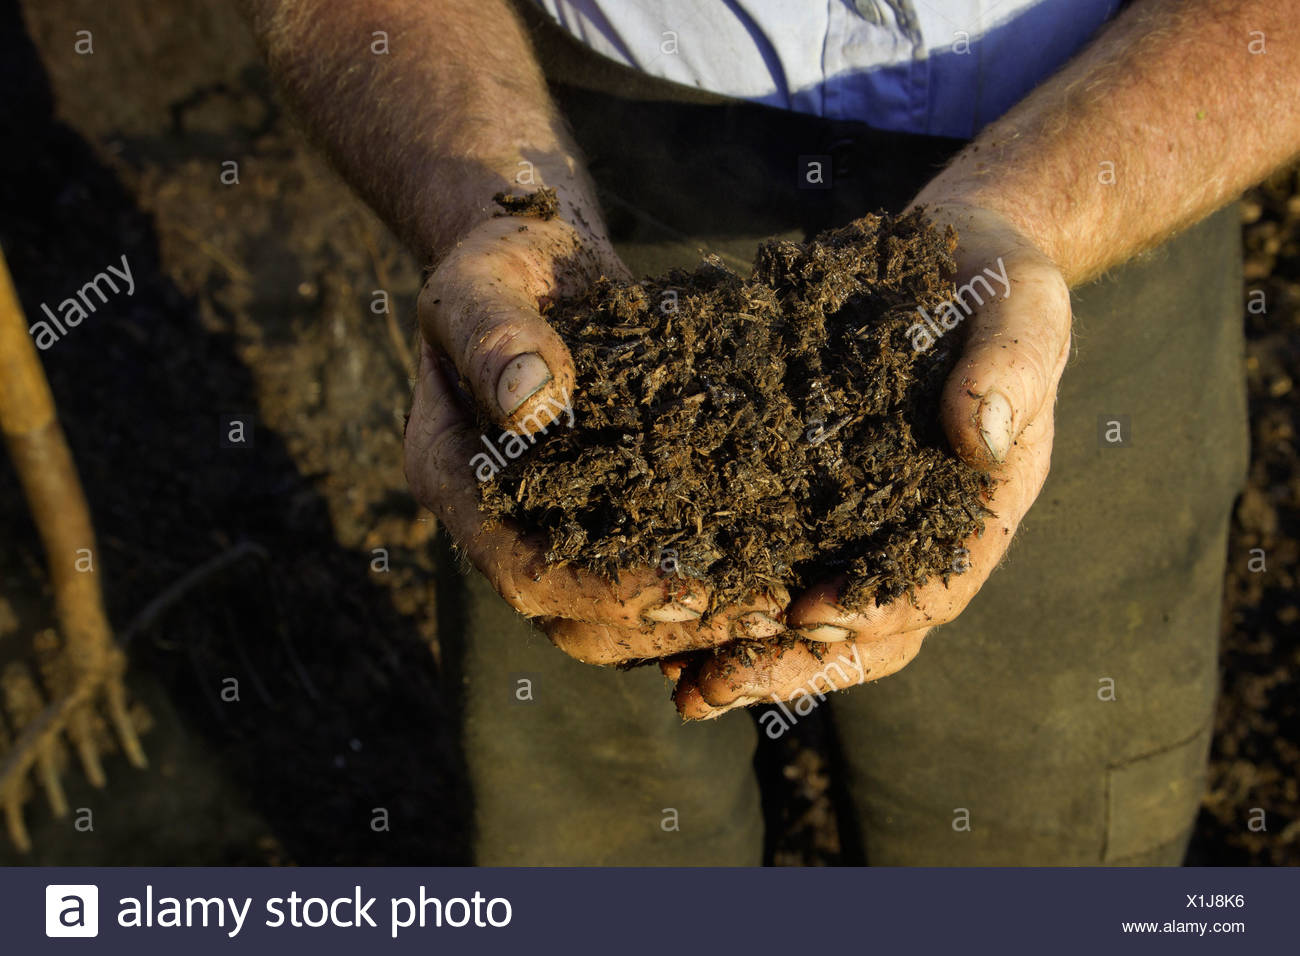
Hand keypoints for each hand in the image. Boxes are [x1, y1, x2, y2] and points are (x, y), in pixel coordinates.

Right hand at [403, 212, 788, 664]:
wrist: (541, 263)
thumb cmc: (502, 263)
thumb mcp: (483, 282)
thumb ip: (495, 335)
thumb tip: (534, 404)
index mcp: (453, 478)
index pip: (522, 572)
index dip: (604, 593)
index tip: (690, 587)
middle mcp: (501, 523)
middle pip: (575, 622)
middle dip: (666, 625)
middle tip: (762, 612)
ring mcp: (554, 526)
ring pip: (618, 618)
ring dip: (697, 621)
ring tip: (781, 605)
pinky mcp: (605, 516)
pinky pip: (651, 575)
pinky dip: (708, 584)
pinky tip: (776, 569)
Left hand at [667, 202, 1071, 717]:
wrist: (959, 253)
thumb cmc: (1000, 281)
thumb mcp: (1022, 307)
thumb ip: (1011, 367)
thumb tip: (980, 438)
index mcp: (978, 511)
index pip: (933, 585)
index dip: (875, 609)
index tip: (810, 617)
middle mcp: (916, 534)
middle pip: (861, 629)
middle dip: (790, 664)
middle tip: (714, 687)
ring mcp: (863, 524)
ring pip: (809, 615)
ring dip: (747, 655)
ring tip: (676, 679)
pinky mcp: (814, 497)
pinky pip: (772, 563)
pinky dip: (727, 600)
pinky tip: (664, 622)